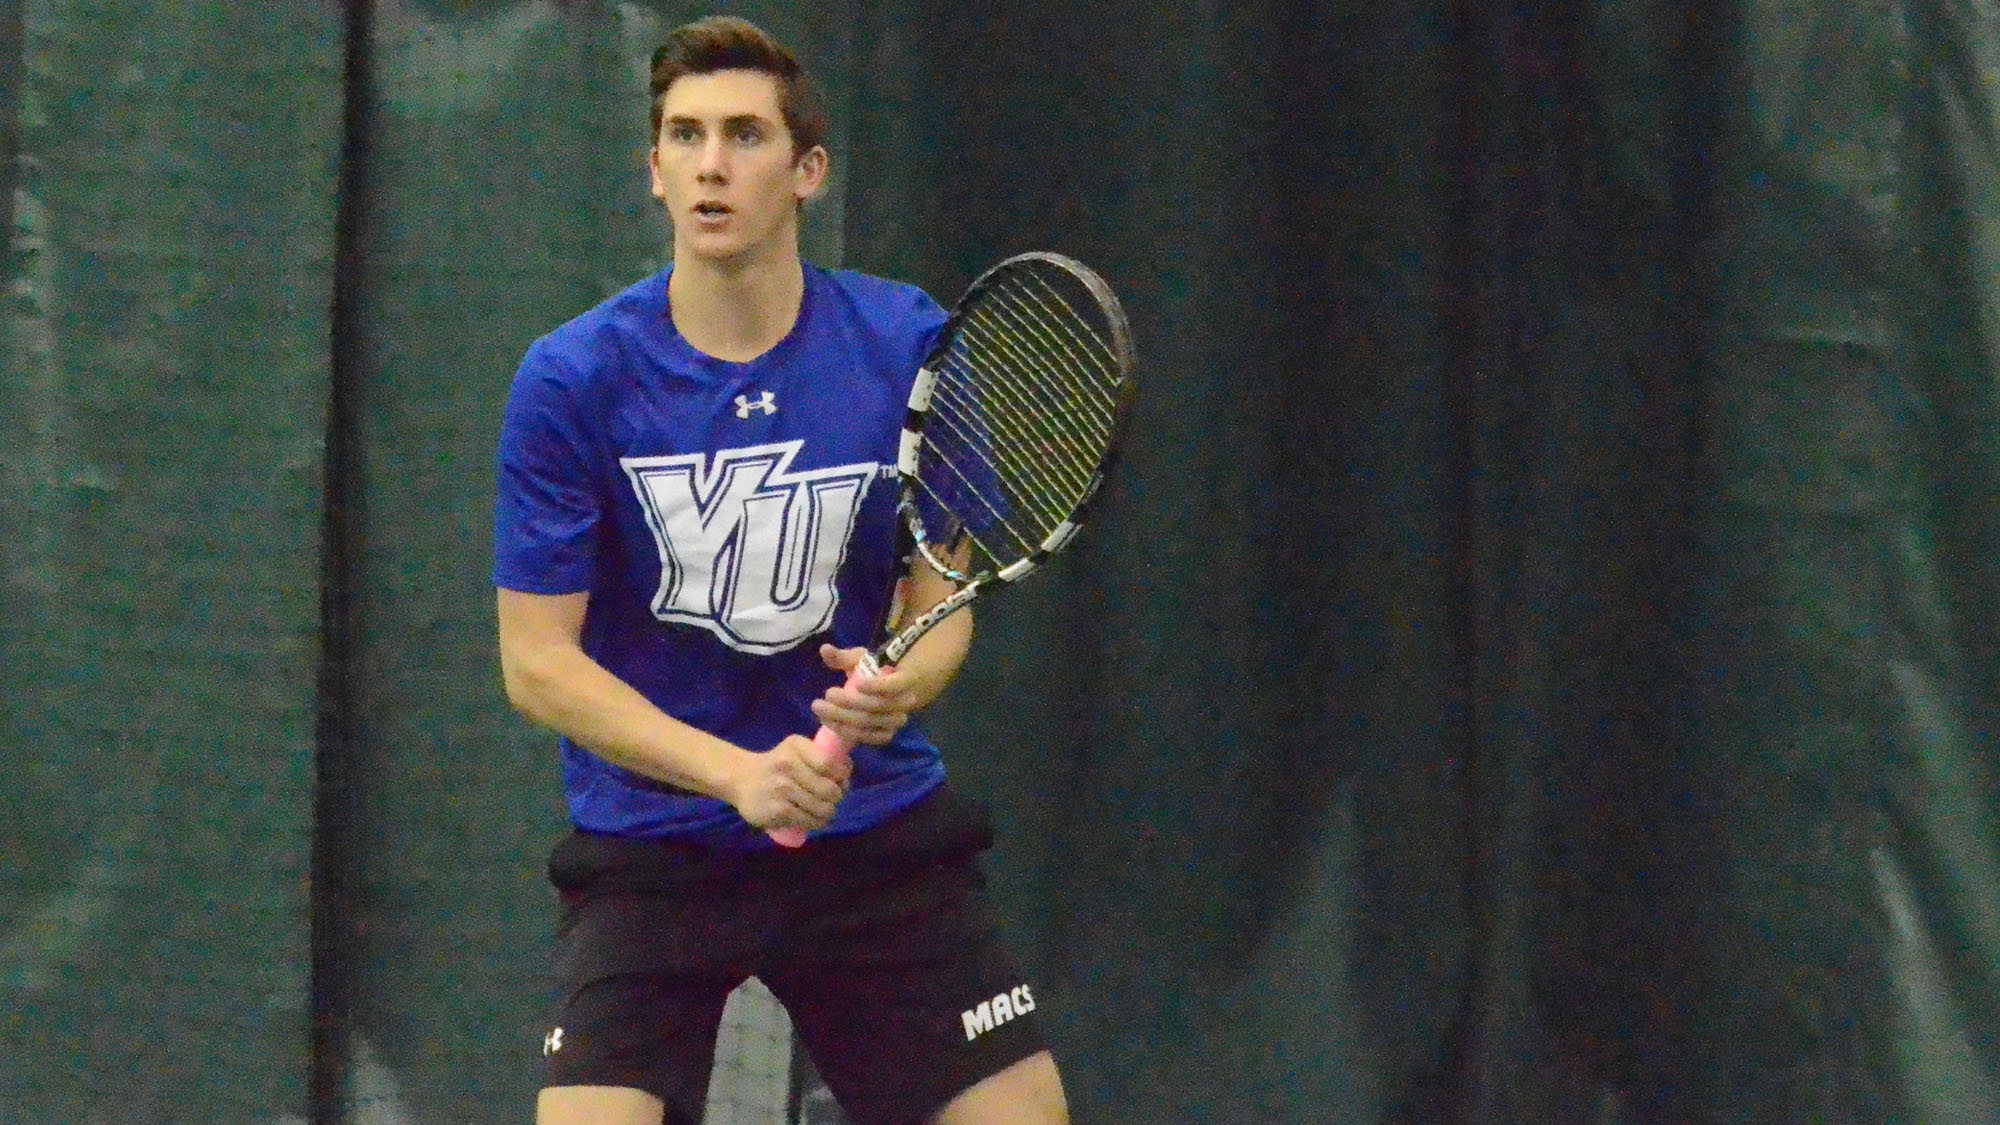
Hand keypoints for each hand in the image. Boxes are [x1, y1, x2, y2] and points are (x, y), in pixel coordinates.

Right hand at [726, 735, 851, 833]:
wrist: (740, 779)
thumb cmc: (776, 764)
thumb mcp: (795, 749)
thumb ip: (819, 755)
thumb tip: (847, 769)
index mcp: (796, 747)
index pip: (830, 765)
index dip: (842, 776)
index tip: (839, 780)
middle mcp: (788, 766)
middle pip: (830, 790)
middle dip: (837, 797)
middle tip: (831, 798)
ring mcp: (782, 789)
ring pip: (823, 808)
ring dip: (828, 813)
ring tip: (824, 811)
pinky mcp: (777, 811)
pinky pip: (809, 821)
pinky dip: (817, 823)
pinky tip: (814, 819)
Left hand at [811, 644, 917, 746]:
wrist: (890, 692)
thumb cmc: (875, 672)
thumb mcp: (862, 660)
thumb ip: (843, 657)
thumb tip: (824, 649)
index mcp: (905, 680)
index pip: (895, 686)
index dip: (878, 687)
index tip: (857, 684)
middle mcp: (903, 705)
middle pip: (877, 707)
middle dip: (849, 702)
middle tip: (827, 693)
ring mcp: (895, 723)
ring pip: (868, 724)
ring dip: (842, 718)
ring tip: (820, 708)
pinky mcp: (885, 735)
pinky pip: (866, 738)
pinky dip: (846, 732)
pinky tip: (829, 723)